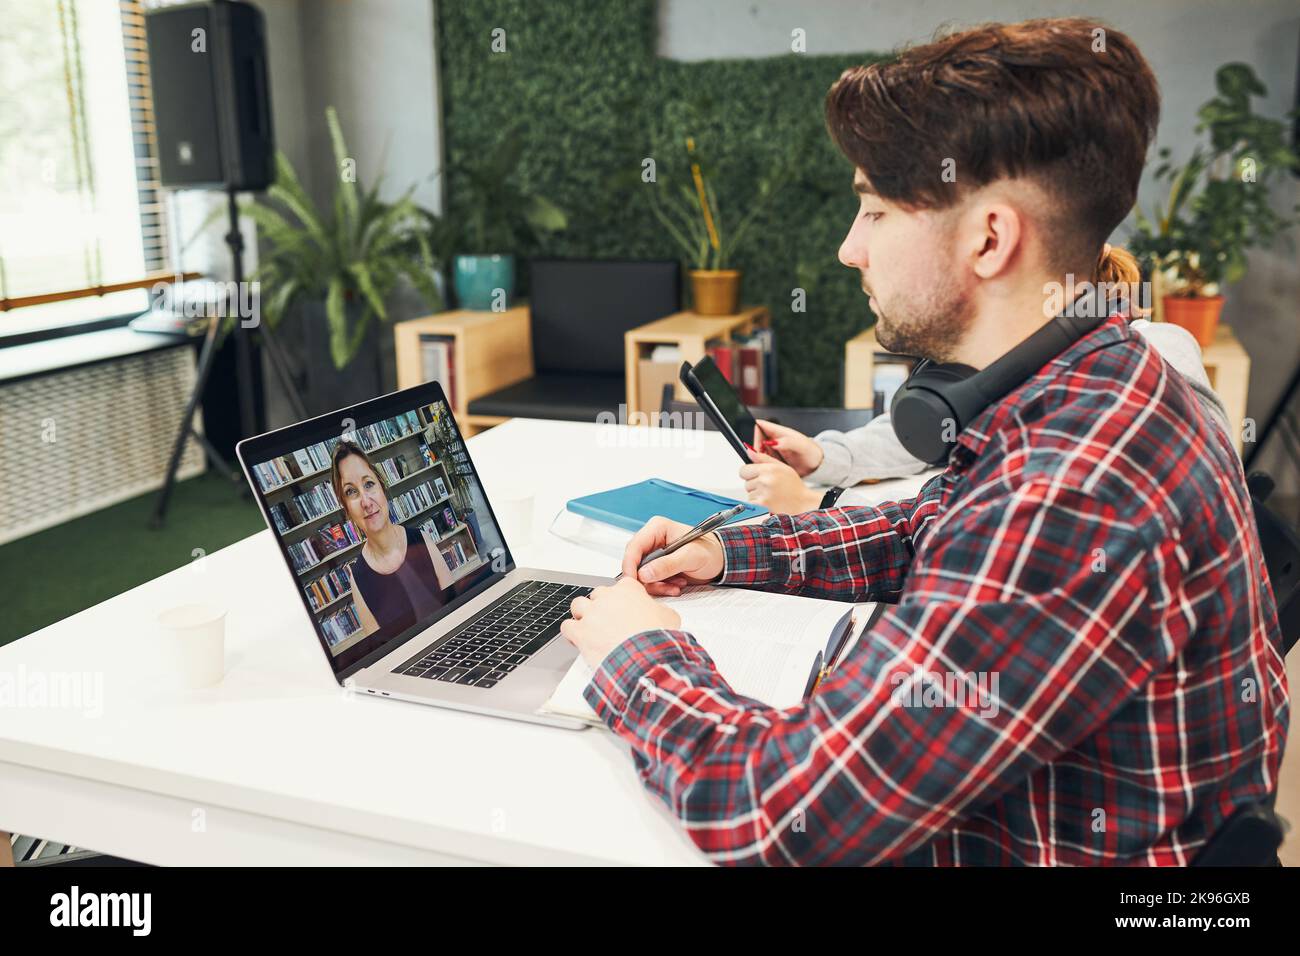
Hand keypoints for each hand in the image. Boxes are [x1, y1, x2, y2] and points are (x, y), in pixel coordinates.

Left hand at [561, 577, 681, 667]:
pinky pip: (567, 626)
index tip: (624, 606)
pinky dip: (571, 632)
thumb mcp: (669, 617)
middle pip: (597, 594)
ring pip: (578, 605)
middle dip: (601, 606)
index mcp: (628, 590)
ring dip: (583, 615)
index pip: (621, 585)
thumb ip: (659, 609)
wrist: (645, 658)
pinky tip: (578, 639)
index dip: (622, 598)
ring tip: (591, 627)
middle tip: (609, 620)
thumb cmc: (657, 637)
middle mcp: (607, 598)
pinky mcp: (580, 631)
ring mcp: (592, 614)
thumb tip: (659, 613)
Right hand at [622, 515, 724, 595]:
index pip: (634, 546)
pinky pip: (650, 582)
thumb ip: (668, 565)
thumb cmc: (710, 552)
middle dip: (648, 578)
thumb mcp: (691, 557)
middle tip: (664, 586)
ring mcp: (654, 555)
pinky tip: (677, 585)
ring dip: (658, 585)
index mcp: (657, 528)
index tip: (633, 581)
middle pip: (635, 563)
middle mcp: (652, 540)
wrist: (719, 561)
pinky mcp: (657, 567)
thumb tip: (644, 573)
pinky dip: (662, 588)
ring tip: (677, 585)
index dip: (630, 565)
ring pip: (641, 575)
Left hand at [740, 447, 823, 514]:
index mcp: (769, 469)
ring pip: (749, 494)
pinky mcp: (763, 506)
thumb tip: (748, 451)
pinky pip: (752, 504)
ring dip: (757, 495)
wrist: (803, 503)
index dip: (749, 473)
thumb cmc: (793, 485)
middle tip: (768, 487)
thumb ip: (763, 458)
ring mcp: (763, 494)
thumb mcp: (781, 467)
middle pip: (746, 483)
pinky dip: (758, 504)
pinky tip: (769, 502)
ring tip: (771, 495)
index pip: (743, 470)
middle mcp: (765, 481)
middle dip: (754, 485)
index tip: (756, 476)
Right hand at [753, 419, 822, 476]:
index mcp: (778, 431)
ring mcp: (771, 451)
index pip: (759, 425)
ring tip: (774, 464)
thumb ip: (788, 443)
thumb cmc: (811, 453)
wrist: (815, 466)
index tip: (760, 444)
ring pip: (756, 452)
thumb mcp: (802, 446)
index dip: (756, 433)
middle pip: (755, 441)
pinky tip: (773, 468)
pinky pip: (761, 462)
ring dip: (760, 459)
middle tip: (768, 458)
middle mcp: (772, 440)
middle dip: (757, 450)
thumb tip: (773, 442)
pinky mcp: (770, 460)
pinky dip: (764, 466)